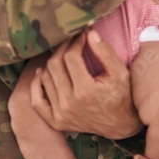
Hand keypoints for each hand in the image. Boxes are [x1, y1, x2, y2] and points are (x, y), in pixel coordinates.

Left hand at [29, 31, 143, 139]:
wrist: (120, 125)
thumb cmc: (122, 95)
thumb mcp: (120, 72)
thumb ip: (105, 52)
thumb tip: (89, 33)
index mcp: (86, 91)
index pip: (71, 57)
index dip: (75, 42)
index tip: (81, 36)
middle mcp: (70, 104)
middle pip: (54, 65)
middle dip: (62, 48)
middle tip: (71, 42)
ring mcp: (60, 115)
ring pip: (45, 78)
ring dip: (51, 63)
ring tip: (63, 55)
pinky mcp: (55, 121)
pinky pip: (36, 101)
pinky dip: (36, 85)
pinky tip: (42, 73)